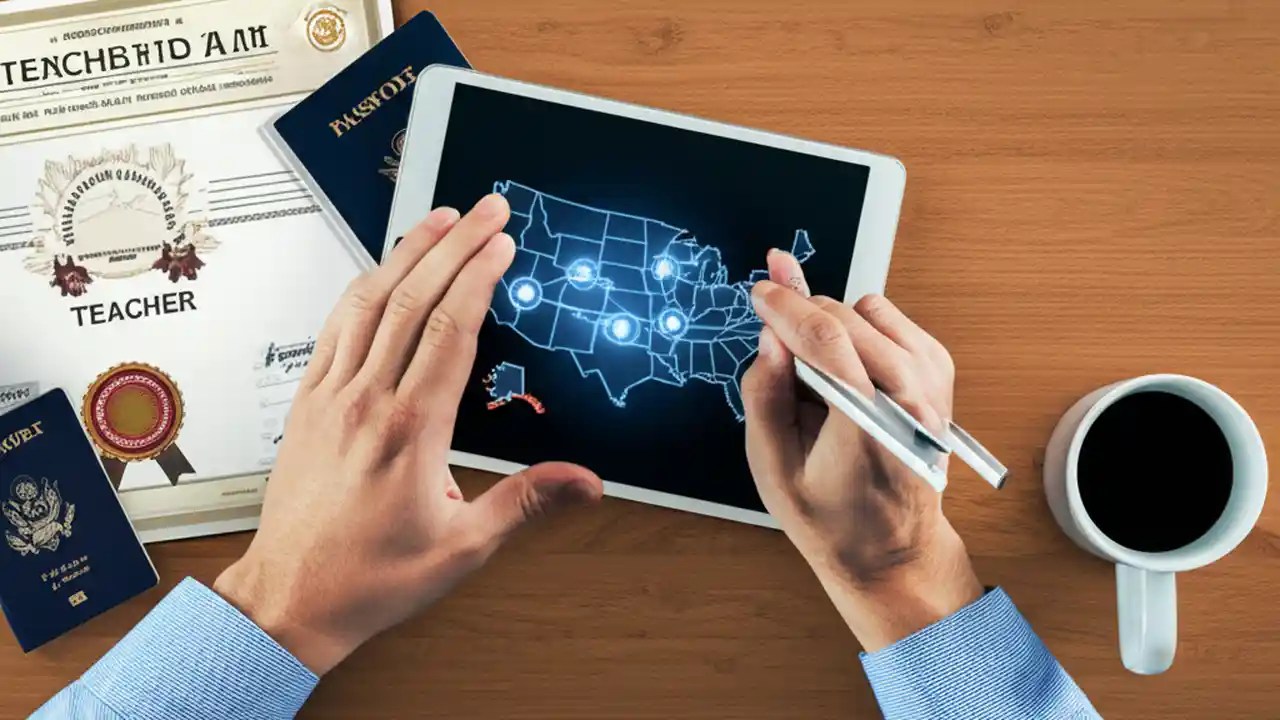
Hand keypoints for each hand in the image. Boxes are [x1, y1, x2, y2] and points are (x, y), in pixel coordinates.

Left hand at [213, 195, 602, 673]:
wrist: (290, 598)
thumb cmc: (370, 577)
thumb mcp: (463, 548)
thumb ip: (526, 502)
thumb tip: (584, 481)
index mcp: (410, 430)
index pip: (452, 329)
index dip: (480, 276)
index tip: (502, 242)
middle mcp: (366, 401)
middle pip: (414, 299)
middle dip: (454, 244)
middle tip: (485, 208)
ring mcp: (330, 396)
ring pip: (368, 302)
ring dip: (405, 252)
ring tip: (437, 217)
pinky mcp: (307, 403)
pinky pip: (334, 327)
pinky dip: (362, 288)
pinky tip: (379, 271)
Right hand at [741, 250, 981, 651]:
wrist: (894, 548)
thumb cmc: (830, 519)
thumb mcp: (774, 470)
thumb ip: (765, 398)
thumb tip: (770, 336)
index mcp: (867, 428)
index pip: (825, 339)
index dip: (786, 306)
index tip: (760, 289)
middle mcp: (911, 399)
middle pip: (845, 318)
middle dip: (799, 312)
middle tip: (769, 325)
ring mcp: (932, 383)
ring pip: (867, 311)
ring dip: (831, 324)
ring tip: (813, 368)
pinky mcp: (938, 373)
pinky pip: (889, 320)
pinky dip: (859, 328)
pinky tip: (844, 365)